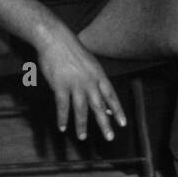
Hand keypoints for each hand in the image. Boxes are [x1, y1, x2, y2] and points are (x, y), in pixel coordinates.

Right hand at [35, 26, 126, 141]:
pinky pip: (62, 106)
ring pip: (81, 109)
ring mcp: (75, 85)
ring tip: (82, 137)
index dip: (117, 110)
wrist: (55, 38)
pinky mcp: (60, 86)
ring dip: (82, 125)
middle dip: (105, 123)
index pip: (111, 96)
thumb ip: (95, 79)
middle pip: (99, 106)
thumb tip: (100, 95)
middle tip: (110, 137)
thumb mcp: (89, 63)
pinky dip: (62, 118)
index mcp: (98, 75)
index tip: (122, 123)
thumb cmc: (71, 49)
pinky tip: (62, 127)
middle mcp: (89, 82)